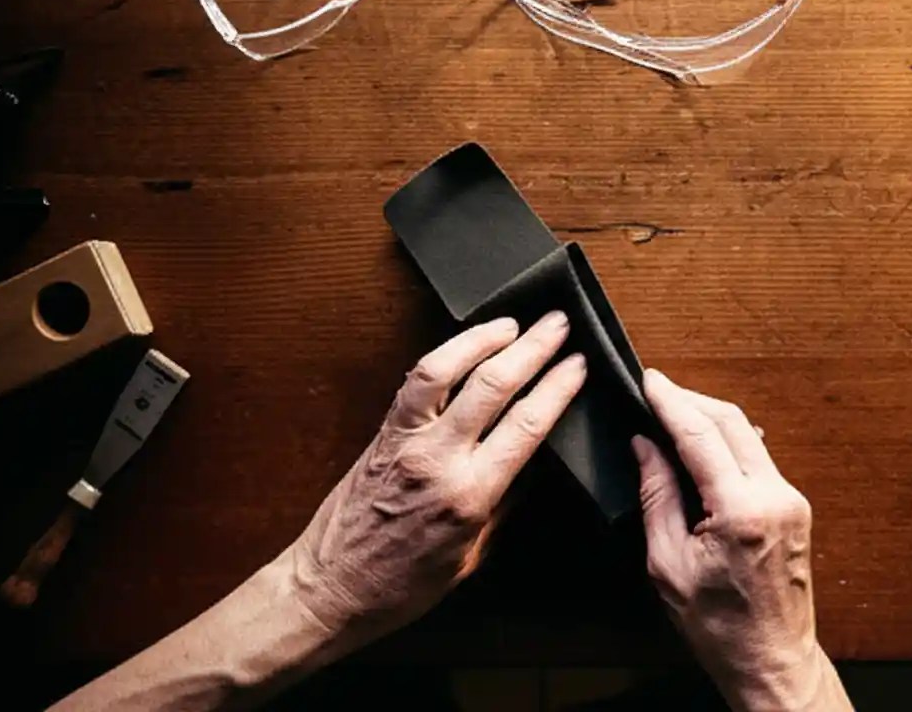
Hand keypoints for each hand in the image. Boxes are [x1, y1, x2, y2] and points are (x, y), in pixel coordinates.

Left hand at [282, 312, 585, 652]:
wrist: (332, 588)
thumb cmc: (400, 586)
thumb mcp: (470, 556)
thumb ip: (503, 505)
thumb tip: (533, 465)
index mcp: (469, 496)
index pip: (527, 424)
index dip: (558, 386)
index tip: (579, 365)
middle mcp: (437, 459)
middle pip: (493, 384)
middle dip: (533, 347)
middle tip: (558, 324)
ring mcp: (406, 441)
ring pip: (446, 367)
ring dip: (483, 338)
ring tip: (512, 322)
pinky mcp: (382, 433)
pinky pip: (415, 381)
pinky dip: (444, 355)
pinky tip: (465, 347)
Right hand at [633, 370, 850, 711]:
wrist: (771, 660)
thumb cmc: (719, 626)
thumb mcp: (667, 564)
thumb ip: (657, 496)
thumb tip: (645, 446)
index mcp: (742, 511)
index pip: (701, 434)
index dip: (670, 401)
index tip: (648, 380)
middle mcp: (776, 497)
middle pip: (731, 421)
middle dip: (690, 400)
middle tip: (655, 391)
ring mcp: (791, 499)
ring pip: (747, 434)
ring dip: (709, 419)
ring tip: (670, 417)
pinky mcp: (794, 506)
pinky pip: (757, 457)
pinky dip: (726, 442)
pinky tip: (700, 447)